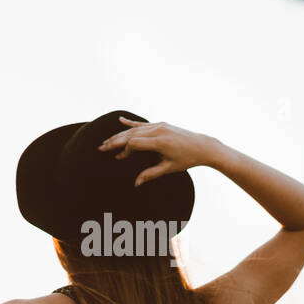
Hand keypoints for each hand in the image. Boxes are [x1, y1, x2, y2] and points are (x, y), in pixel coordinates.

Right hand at [99, 117, 217, 186]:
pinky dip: (130, 123)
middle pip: (131, 135)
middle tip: (101, 147)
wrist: (202, 146)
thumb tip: (136, 183)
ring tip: (107, 141)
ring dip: (119, 134)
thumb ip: (151, 174)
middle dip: (115, 141)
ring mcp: (160, 125)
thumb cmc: (187, 159)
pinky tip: (120, 120)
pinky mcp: (162, 124)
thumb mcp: (169, 168)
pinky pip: (142, 124)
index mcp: (160, 142)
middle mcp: (159, 130)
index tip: (118, 159)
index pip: (134, 144)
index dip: (124, 151)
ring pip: (134, 129)